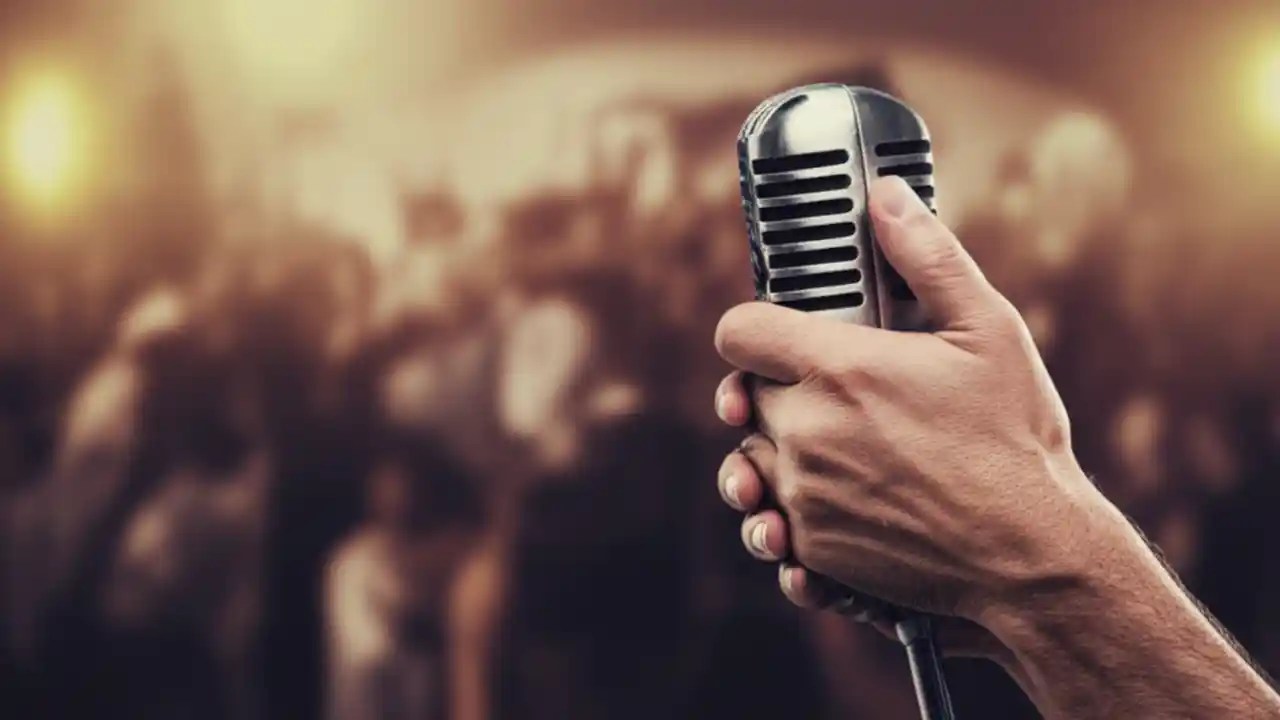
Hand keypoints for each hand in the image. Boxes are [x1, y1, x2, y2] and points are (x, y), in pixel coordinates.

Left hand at [713, 176, 1124, 623]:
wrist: (1032, 556)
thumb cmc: (1015, 440)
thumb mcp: (989, 331)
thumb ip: (928, 257)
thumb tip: (886, 195)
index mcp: (835, 369)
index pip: (739, 332)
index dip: (755, 328)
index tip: (780, 335)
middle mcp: (804, 432)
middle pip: (747, 398)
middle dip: (779, 392)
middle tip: (834, 394)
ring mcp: (803, 497)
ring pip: (753, 463)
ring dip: (778, 456)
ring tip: (832, 454)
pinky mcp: (814, 551)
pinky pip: (772, 528)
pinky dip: (791, 520)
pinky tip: (833, 509)